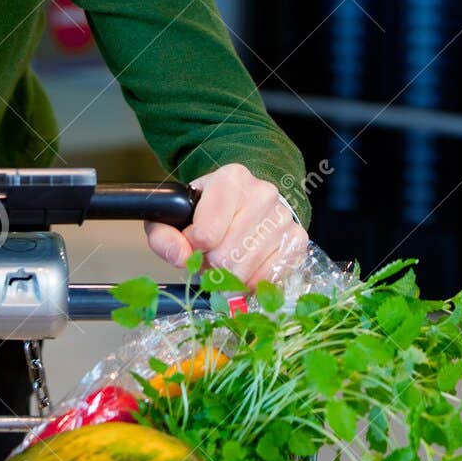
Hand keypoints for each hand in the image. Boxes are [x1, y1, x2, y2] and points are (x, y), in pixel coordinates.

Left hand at [144, 162, 308, 284]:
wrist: (246, 200)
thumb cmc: (208, 210)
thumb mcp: (176, 214)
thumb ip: (164, 235)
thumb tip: (181, 256)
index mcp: (231, 179)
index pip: (205, 234)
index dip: (191, 247)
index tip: (192, 242)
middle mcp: (262, 193)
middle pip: (225, 257)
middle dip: (211, 265)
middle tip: (210, 254)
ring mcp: (283, 217)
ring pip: (245, 272)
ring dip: (230, 275)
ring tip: (227, 258)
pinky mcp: (297, 239)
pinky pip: (268, 279)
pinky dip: (251, 281)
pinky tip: (246, 266)